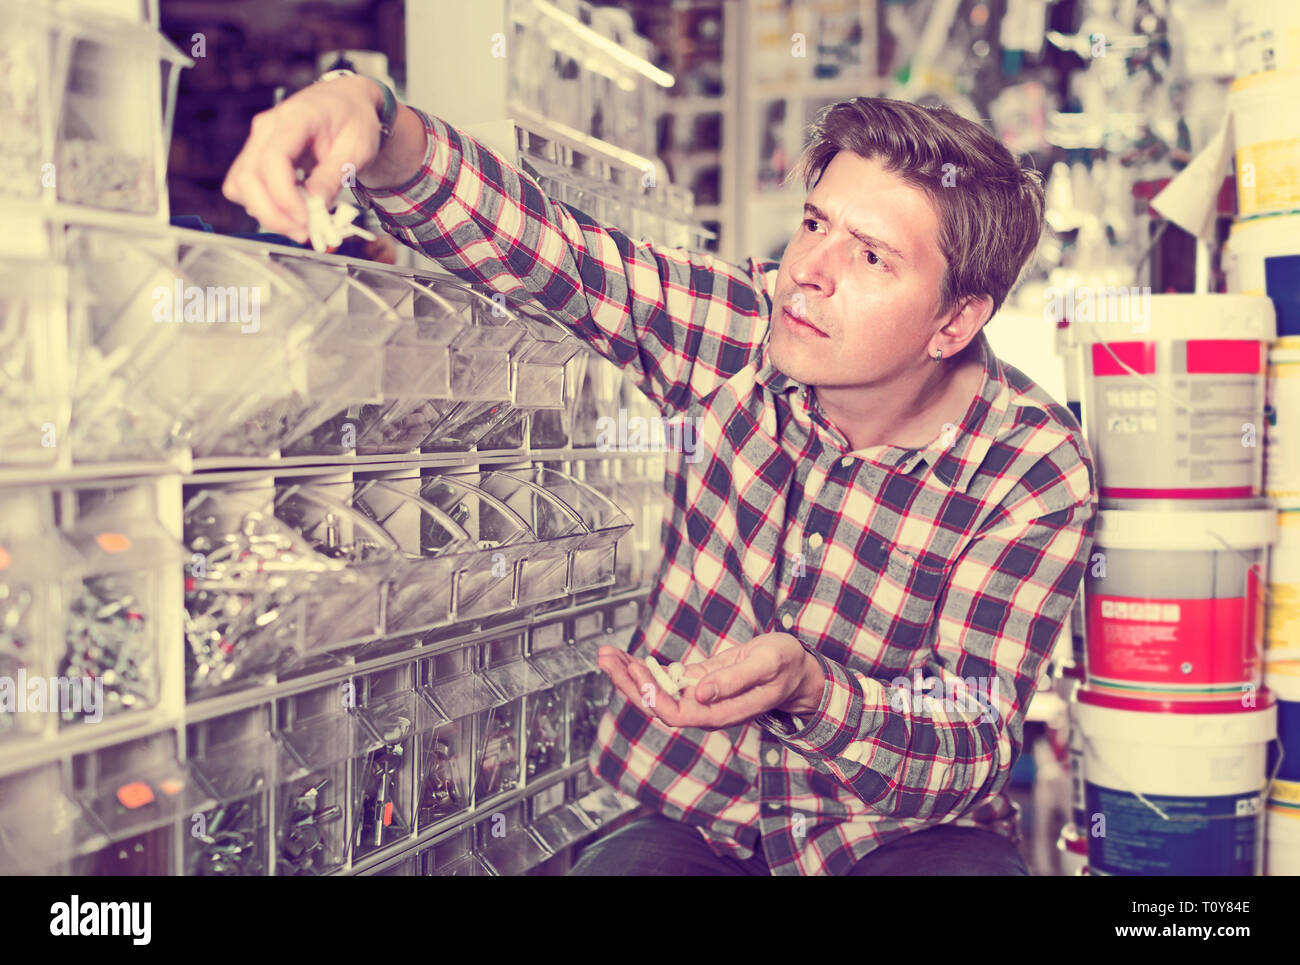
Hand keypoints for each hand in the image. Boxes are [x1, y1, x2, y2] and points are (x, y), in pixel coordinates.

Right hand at [221, 74, 385, 242]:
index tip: (306, 220)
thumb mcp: (357, 148)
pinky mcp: (257, 154)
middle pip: (247, 177)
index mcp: (295, 118)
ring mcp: (258, 140)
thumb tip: (316, 207)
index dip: (284, 197)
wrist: (347, 101)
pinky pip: (245, 185)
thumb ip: (333, 176)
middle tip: (303, 232)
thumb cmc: (354, 119)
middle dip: (272, 214)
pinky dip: (263, 204)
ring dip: (266, 212)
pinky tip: (290, 210)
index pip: (272, 161)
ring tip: (300, 225)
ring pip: (240, 185)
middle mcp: (267, 128)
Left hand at [595, 632, 824, 730]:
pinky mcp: (696, 684)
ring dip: (629, 676)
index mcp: (720, 712)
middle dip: (628, 684)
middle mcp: (704, 710)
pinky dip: (644, 669)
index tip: (637, 668)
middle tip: (605, 657)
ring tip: (606, 654)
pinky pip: (664, 681)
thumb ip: (734, 681)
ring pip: (655, 694)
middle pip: (656, 706)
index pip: (676, 713)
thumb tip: (700, 692)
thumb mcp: (767, 664)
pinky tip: (625, 657)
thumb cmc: (785, 665)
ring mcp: (698, 698)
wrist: (796, 669)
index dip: (653, 694)